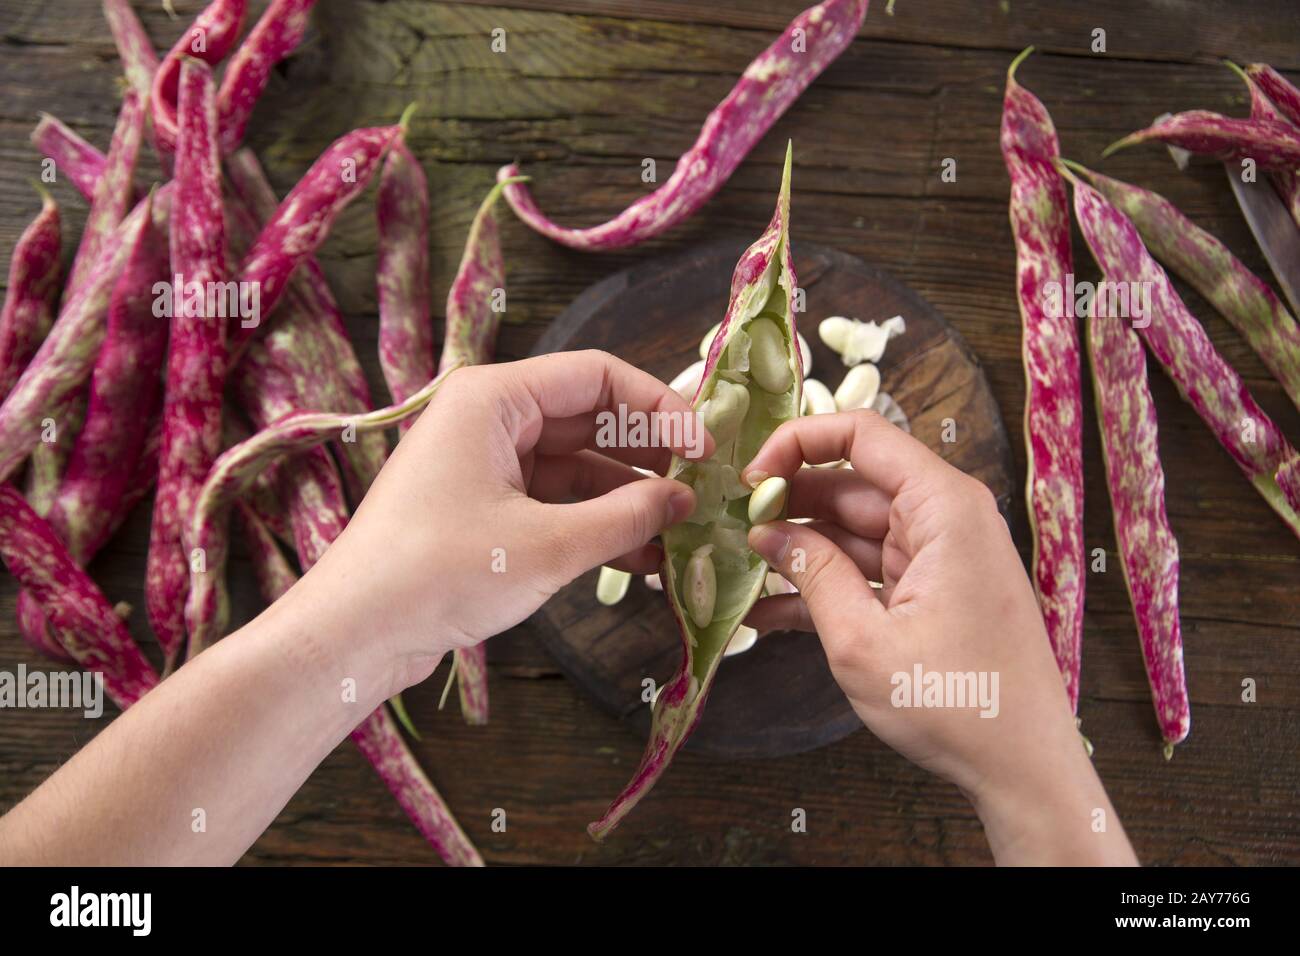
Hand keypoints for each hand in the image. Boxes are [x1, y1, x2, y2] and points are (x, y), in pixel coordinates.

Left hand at [299, 351, 703, 689]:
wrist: (355, 634)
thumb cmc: (440, 572)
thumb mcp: (547, 544)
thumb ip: (625, 517)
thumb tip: (685, 500)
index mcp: (495, 398)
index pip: (597, 377)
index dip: (659, 406)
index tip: (706, 446)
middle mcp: (490, 420)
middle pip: (590, 420)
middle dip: (649, 456)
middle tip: (704, 489)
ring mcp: (485, 466)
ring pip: (577, 467)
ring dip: (627, 499)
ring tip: (682, 531)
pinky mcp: (483, 510)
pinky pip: (555, 503)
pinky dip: (596, 525)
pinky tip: (643, 558)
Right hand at [742, 410, 1135, 864]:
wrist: (1024, 769)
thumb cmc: (953, 701)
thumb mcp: (862, 641)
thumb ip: (812, 574)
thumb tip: (767, 533)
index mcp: (942, 506)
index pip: (861, 434)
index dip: (797, 442)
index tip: (750, 480)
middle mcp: (944, 518)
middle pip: (852, 484)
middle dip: (789, 504)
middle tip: (728, 529)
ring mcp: (939, 558)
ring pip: (854, 532)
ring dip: (799, 551)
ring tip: (736, 569)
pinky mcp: (933, 594)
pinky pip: (870, 573)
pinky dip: (827, 587)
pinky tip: (769, 611)